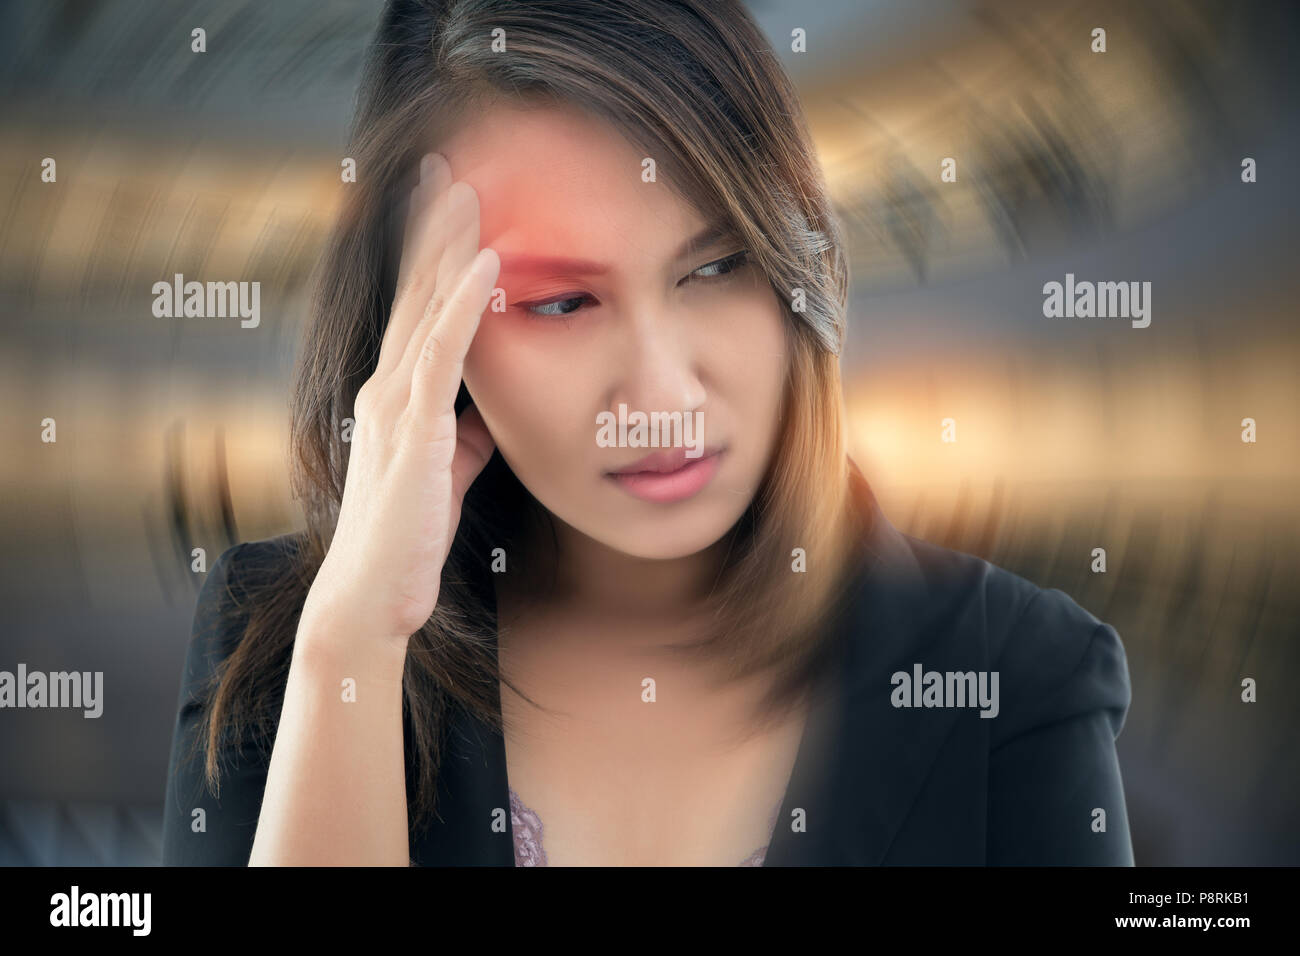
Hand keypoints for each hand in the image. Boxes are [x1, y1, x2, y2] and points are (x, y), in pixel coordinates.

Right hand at [304, 152, 499, 648]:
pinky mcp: (413, 431)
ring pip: (423, 309)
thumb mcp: (445, 470)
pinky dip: (463, 304)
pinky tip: (485, 261)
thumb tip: (486, 412)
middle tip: (448, 167)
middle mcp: (387, 388)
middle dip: (432, 230)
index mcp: (396, 396)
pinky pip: (442, 354)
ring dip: (447, 246)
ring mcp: (395, 406)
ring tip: (466, 189)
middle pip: (413, 292)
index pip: (416, 311)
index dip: (433, 256)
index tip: (451, 205)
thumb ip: (463, 433)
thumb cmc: (408, 538)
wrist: (373, 596)